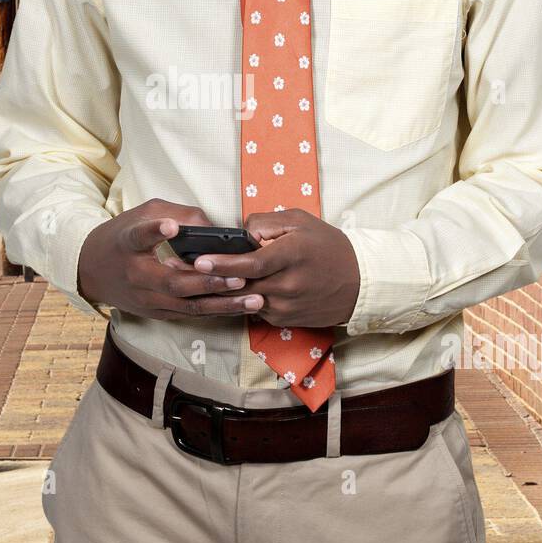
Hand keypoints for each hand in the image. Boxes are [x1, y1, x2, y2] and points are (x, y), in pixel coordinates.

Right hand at [77, 199, 262, 321]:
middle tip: (241, 277)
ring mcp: (147, 299)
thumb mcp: (142, 214)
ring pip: (188, 307)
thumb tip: (211, 227)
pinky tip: (243, 308)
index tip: (170, 226)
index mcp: (128, 244)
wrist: (91, 270)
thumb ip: (175, 214)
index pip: (139, 237)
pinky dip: (217, 312)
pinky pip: (190, 314)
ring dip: (223, 305)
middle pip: (174, 283)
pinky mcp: (157, 313)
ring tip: (254, 299)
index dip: (155, 231)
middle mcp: (136, 276)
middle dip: (210, 282)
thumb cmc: (122, 237)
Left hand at [184, 208, 359, 328]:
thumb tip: (240, 233)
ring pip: (244, 300)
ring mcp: (286, 307)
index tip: (200, 261)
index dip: (223, 264)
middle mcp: (288, 285)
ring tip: (201, 278)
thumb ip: (266, 223)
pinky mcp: (285, 321)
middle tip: (181, 269)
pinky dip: (244, 299)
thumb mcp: (300, 221)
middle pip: (240, 286)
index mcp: (292, 256)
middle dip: (211, 278)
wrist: (360, 283)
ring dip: (224, 291)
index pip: (251, 264)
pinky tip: (235, 288)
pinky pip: (255, 310)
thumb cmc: (328, 246)